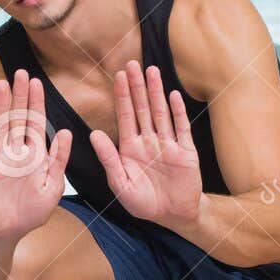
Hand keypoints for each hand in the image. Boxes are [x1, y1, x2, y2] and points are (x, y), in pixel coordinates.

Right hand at [0, 71, 71, 244]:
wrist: (5, 232)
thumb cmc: (31, 213)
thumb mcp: (53, 188)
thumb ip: (59, 161)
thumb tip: (65, 132)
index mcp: (35, 155)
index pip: (36, 122)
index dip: (36, 102)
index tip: (37, 82)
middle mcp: (16, 152)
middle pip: (18, 117)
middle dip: (20, 96)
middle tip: (21, 72)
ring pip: (0, 125)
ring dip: (2, 105)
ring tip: (3, 84)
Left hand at [90, 62, 201, 225]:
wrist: (173, 216)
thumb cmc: (144, 203)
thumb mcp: (121, 184)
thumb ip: (109, 159)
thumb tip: (94, 134)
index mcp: (130, 149)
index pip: (125, 116)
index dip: (121, 96)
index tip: (118, 75)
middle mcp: (149, 142)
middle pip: (142, 109)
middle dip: (137, 87)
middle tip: (132, 63)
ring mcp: (168, 144)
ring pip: (161, 113)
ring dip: (156, 93)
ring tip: (152, 71)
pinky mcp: (186, 152)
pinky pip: (182, 128)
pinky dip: (178, 112)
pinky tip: (173, 95)